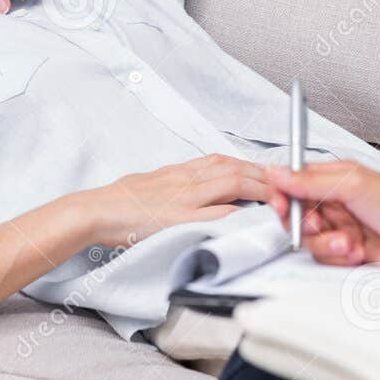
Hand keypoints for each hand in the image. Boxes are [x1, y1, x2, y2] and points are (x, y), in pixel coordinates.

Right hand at [91, 155, 272, 248]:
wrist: (95, 211)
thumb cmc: (120, 203)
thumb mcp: (152, 184)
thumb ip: (176, 184)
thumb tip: (195, 189)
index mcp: (179, 171)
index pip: (223, 161)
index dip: (249, 166)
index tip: (267, 174)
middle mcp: (186, 179)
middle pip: (234, 168)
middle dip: (264, 176)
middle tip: (284, 185)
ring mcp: (185, 198)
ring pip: (232, 183)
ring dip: (260, 189)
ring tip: (279, 198)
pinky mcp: (180, 218)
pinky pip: (218, 213)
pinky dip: (240, 214)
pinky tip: (255, 217)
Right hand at [265, 161, 379, 272]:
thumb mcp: (353, 184)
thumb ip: (310, 180)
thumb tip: (277, 171)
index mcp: (334, 179)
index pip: (292, 185)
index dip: (282, 197)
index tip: (281, 206)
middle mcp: (336, 203)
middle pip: (297, 218)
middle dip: (307, 226)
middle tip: (323, 226)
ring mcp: (343, 229)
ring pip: (311, 243)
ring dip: (329, 245)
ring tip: (351, 242)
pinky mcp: (350, 254)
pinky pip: (327, 260)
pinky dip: (340, 259)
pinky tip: (359, 253)